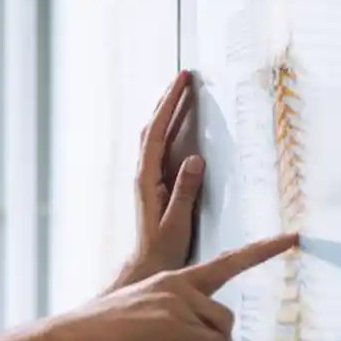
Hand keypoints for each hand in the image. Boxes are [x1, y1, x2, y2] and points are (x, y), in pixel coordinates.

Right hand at [51, 234, 297, 340]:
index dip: (262, 250)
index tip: (293, 237)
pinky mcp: (171, 326)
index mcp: (172, 280)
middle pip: (226, 317)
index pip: (227, 261)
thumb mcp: (145, 322)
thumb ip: (177, 329)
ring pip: (221, 337)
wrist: (72, 340)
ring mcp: (174, 304)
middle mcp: (177, 286)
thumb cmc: (104, 336)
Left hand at [119, 70, 201, 285]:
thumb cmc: (162, 248)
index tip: (181, 82)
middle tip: (184, 76)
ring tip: (183, 89)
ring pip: (157, 135)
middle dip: (168, 100)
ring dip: (169, 110)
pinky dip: (172, 127)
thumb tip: (195, 158)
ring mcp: (150, 176)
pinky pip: (163, 146)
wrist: (148, 265)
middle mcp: (145, 173)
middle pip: (153, 127)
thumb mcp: (176, 222)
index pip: (156, 133)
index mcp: (146, 179)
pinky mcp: (158, 182)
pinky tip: (181, 120)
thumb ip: (185, 191)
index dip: (168, 105)